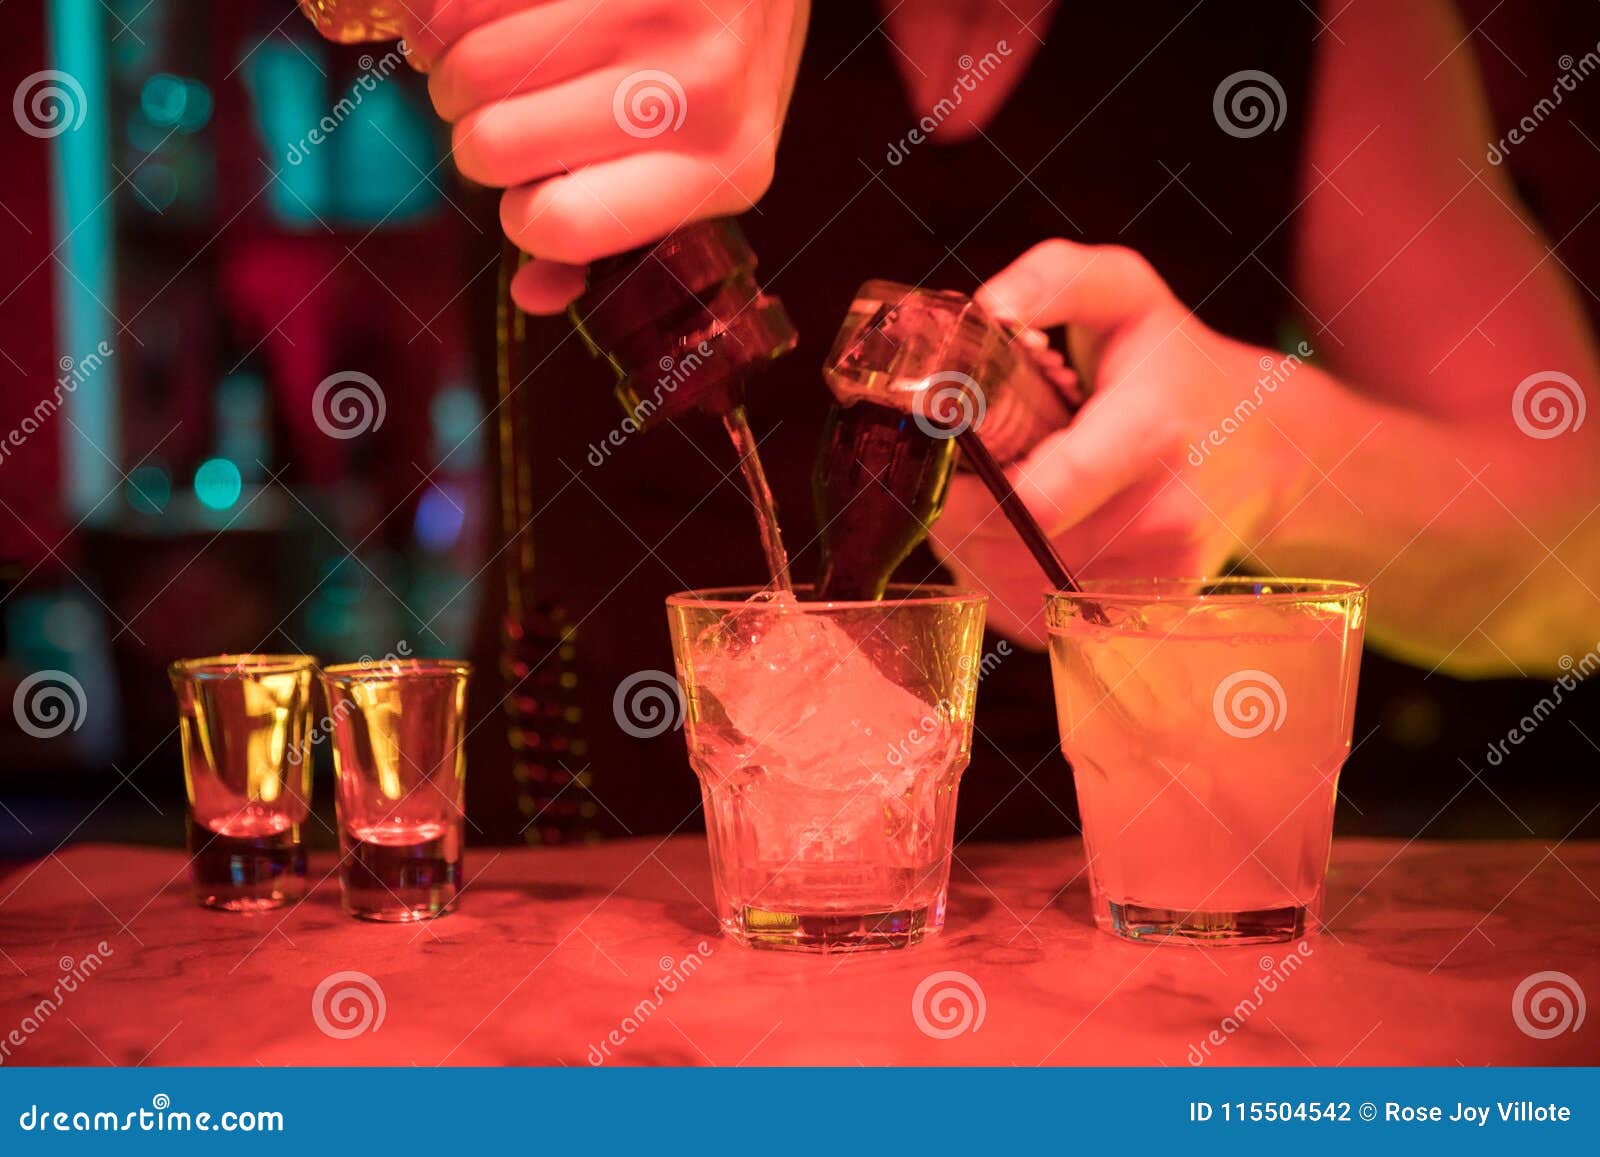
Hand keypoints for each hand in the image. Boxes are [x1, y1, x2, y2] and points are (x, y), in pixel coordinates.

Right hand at [416, 0, 809, 312]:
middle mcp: (695, 88)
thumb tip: (530, 294)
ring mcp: (650, 4)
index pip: (558, 226)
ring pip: (468, 67)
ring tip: (491, 52)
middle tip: (499, 110)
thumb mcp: (709, 157)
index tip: (532, 188)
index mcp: (724, 169)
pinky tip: (482, 12)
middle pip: (493, 147)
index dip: (520, 214)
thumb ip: (621, 230)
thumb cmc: (724, 61)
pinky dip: (444, 12)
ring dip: (452, 65)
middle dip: (474, 133)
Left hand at [929, 239, 1316, 644]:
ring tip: (996, 498)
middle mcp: (1160, 518)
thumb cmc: (1178, 367)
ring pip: (1012, 588)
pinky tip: (1020, 538)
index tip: (951, 453)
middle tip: (963, 471)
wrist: (1270, 448)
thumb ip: (1055, 280)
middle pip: (1009, 546)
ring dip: (976, 549)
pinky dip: (1005, 584)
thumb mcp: (1128, 295)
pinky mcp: (1148, 617)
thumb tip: (989, 311)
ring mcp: (1156, 578)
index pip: (1038, 499)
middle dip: (960, 512)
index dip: (970, 486)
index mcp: (1149, 435)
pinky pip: (1036, 618)